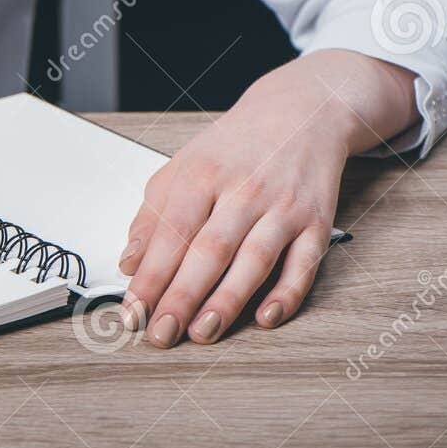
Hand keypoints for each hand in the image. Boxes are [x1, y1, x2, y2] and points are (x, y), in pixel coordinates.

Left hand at [117, 50, 416, 346]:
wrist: (302, 112)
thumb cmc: (234, 148)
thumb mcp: (181, 168)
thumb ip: (152, 216)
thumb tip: (129, 263)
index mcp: (201, 175)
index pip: (169, 234)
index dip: (150, 277)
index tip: (132, 310)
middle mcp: (243, 190)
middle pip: (208, 251)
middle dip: (181, 298)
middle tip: (160, 335)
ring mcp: (283, 207)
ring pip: (253, 261)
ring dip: (227, 302)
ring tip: (201, 333)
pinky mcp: (317, 222)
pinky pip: (303, 264)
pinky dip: (286, 293)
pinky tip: (265, 318)